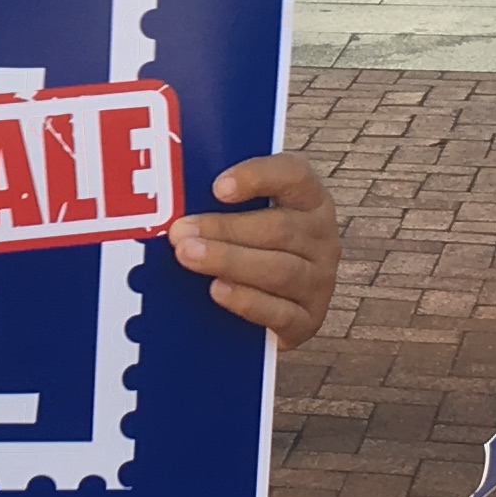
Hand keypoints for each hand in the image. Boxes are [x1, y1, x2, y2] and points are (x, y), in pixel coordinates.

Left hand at [169, 153, 339, 348]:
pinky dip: (246, 301)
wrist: (270, 307)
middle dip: (224, 229)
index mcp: (309, 200)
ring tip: (188, 256)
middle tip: (180, 232)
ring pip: (279, 270)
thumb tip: (173, 196)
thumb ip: (220, 202)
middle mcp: (321, 238)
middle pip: (279, 228)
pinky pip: (280, 312)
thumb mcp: (244, 216)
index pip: (294, 176)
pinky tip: (216, 290)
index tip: (217, 188)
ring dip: (229, 261)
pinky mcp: (307, 320)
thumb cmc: (251, 248)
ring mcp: (318, 281)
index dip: (257, 177)